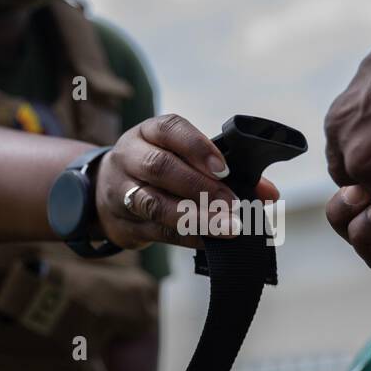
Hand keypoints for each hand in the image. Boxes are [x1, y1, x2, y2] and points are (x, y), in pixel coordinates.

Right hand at [95, 114, 278, 248]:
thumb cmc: (158, 170)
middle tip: (234, 204)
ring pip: (154, 203)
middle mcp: (129, 157)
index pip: (170, 130)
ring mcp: (121, 191)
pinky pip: (157, 231)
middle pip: (160, 168)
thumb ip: (225, 171)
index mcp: (147, 133)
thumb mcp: (180, 157)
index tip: (225, 168)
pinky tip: (211, 240)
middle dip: (201, 187)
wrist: (101, 193)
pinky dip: (187, 236)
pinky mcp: (124, 223)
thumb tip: (269, 193)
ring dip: (194, 216)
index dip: (198, 147)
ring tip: (227, 226)